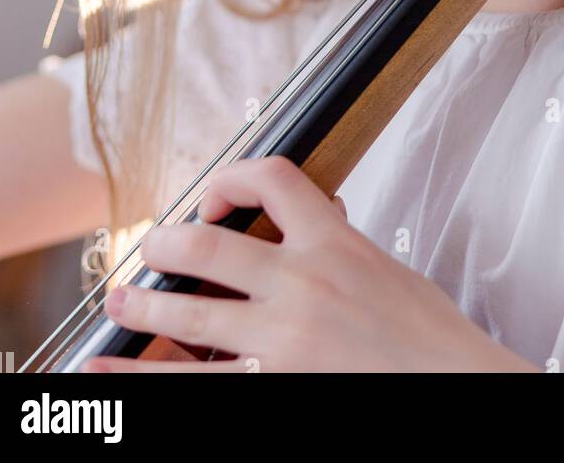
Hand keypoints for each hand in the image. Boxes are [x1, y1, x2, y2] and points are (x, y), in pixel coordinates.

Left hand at [81, 155, 538, 372]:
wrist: (457, 386)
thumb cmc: (429, 338)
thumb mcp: (386, 270)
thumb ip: (338, 247)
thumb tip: (304, 230)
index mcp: (336, 244)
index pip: (272, 180)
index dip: (231, 176)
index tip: (211, 197)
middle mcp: (303, 285)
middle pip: (208, 244)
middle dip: (164, 245)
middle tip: (147, 251)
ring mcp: (283, 340)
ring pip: (189, 312)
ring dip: (143, 305)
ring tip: (119, 302)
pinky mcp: (274, 387)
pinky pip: (195, 384)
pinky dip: (142, 381)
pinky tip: (106, 380)